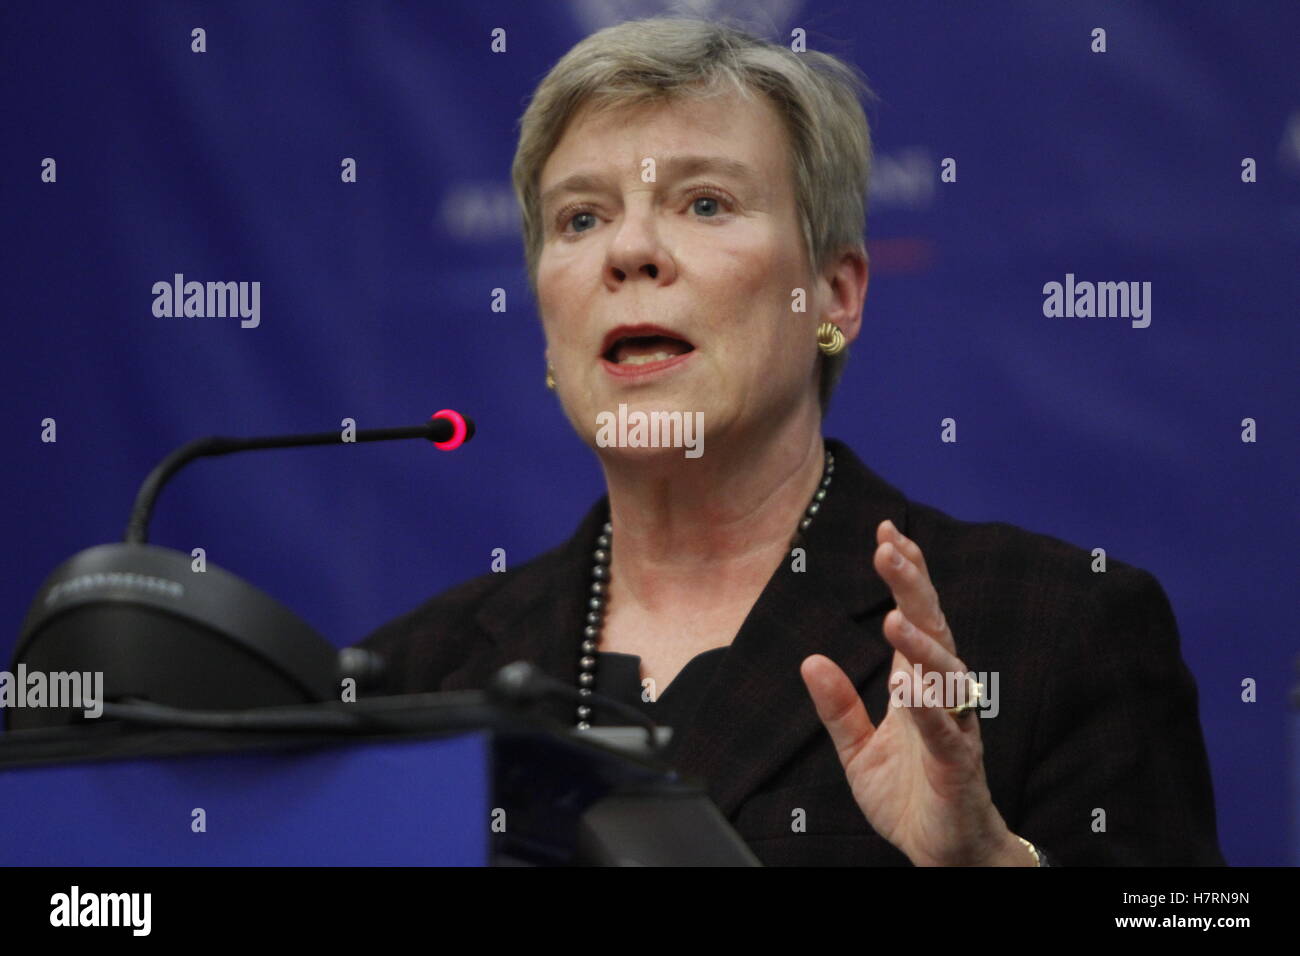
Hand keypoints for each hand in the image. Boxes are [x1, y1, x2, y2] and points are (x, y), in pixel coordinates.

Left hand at [800, 519, 1034, 865]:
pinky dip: (929, 709)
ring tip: (896, 616)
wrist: (942, 853)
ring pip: (946, 676)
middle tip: (891, 547)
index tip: (886, 532)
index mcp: (917, 685)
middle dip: (914, 587)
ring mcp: (953, 729)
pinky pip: (945, 733)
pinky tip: (910, 686)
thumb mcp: (857, 748)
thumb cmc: (907, 795)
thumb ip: (837, 705)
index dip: (906, 575)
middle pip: (933, 630)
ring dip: (923, 645)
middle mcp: (940, 697)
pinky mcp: (958, 766)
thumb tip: (810, 658)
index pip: (916, 617)